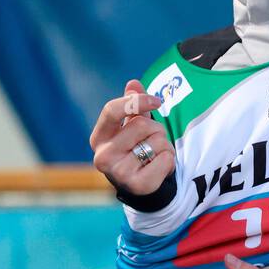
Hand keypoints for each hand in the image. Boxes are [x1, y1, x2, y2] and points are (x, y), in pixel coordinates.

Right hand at [89, 79, 174, 196]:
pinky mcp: (137, 185)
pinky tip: (158, 167)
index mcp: (98, 137)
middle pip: (141, 125)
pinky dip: (169, 160)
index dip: (137, 101)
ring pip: (157, 142)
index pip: (112, 110)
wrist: (139, 183)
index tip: (157, 101)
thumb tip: (133, 84)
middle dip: (156, 128)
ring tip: (154, 155)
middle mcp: (103, 156)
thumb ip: (132, 104)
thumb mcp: (131, 124)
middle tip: (153, 140)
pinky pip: (166, 159)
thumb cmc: (134, 147)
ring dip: (164, 145)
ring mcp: (118, 173)